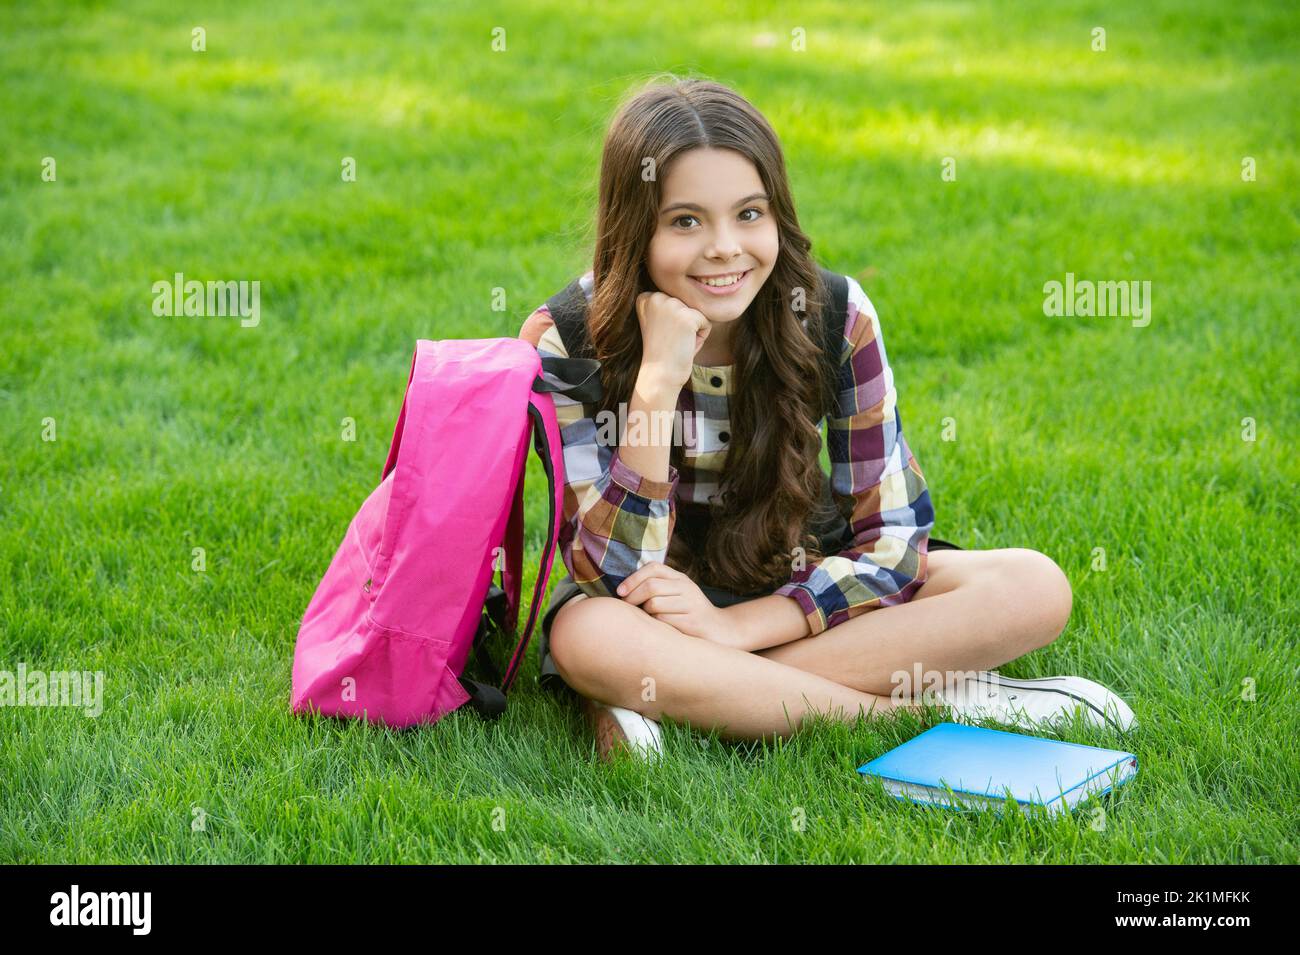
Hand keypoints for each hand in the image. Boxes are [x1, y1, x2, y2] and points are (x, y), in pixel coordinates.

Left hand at [615, 561, 743, 648]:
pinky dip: (655, 626)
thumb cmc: (689, 613)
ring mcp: (690, 604)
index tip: (620, 591)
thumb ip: (657, 587)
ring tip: (647, 620)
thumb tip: (624, 590)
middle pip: (651, 586)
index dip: (633, 578)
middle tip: (626, 608)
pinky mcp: (691, 622)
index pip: (653, 568)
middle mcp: (686, 587)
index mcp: (680, 578)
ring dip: (645, 613)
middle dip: (633, 597)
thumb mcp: (677, 594)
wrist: (720, 630)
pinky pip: (663, 622)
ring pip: (654, 605)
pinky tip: (659, 629)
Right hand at [635, 291, 710, 389]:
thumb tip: (698, 289)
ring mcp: (671, 305)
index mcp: (646, 297)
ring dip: (692, 331)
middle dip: (685, 325)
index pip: (676, 301)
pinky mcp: (687, 316)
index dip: (674, 322)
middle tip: (669, 341)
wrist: (659, 375)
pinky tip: (684, 346)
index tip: (660, 335)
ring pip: (698, 313)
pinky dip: (701, 338)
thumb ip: (671, 306)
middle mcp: (656, 297)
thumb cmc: (663, 352)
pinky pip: (707, 323)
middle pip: (687, 305)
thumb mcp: (661, 322)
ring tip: (677, 344)